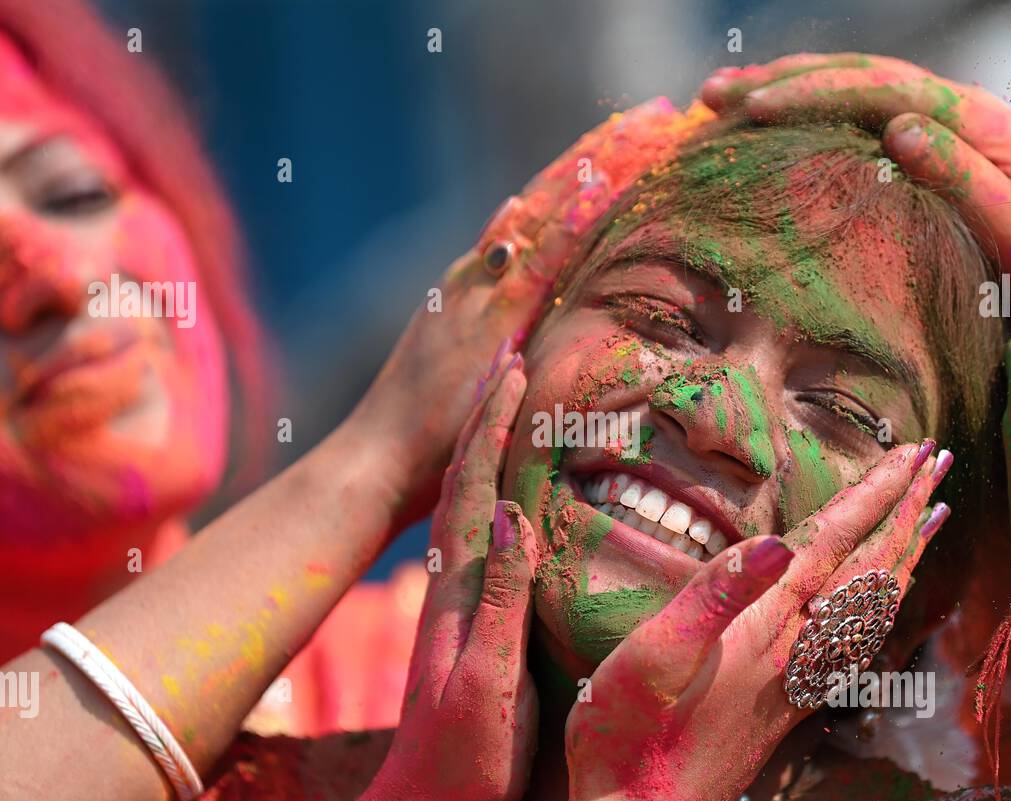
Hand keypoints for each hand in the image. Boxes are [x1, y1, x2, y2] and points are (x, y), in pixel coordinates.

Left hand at [288, 355, 538, 800]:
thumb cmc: (463, 756)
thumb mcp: (489, 681)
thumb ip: (500, 599)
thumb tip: (508, 512)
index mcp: (458, 588)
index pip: (474, 486)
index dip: (492, 424)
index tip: (514, 366)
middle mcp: (452, 584)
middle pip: (468, 480)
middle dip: (486, 417)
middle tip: (513, 360)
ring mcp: (457, 602)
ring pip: (473, 504)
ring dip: (488, 448)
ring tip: (513, 406)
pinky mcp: (467, 623)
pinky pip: (484, 539)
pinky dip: (497, 497)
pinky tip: (514, 496)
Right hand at [362, 97, 716, 522]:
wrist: (380, 461)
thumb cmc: (425, 443)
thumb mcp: (471, 390)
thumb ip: (505, 362)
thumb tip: (534, 358)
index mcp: (473, 299)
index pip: (529, 233)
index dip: (568, 196)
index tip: (607, 162)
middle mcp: (473, 283)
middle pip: (534, 211)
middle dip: (581, 169)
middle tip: (630, 128)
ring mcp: (474, 293)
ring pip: (534, 219)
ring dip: (577, 178)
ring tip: (621, 135)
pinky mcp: (480, 316)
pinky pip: (531, 257)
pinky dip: (561, 219)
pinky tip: (591, 185)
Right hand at [553, 441, 951, 800]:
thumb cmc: (629, 735)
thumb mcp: (653, 656)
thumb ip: (716, 595)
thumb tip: (774, 542)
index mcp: (764, 629)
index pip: (831, 547)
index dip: (872, 496)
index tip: (911, 454)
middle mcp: (794, 653)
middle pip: (868, 571)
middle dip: (905, 512)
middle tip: (938, 466)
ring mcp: (797, 682)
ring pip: (869, 607)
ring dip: (903, 554)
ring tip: (928, 518)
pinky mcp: (788, 706)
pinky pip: (855, 642)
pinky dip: (880, 605)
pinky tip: (879, 602)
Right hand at [700, 51, 1010, 351]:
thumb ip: (962, 174)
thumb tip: (896, 128)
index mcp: (976, 121)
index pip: (878, 88)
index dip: (811, 92)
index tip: (750, 110)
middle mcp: (958, 116)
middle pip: (857, 75)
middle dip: (780, 80)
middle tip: (712, 94)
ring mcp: (946, 136)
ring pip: (856, 92)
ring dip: (790, 91)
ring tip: (726, 100)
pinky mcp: (936, 162)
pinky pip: (864, 125)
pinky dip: (815, 120)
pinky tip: (779, 131)